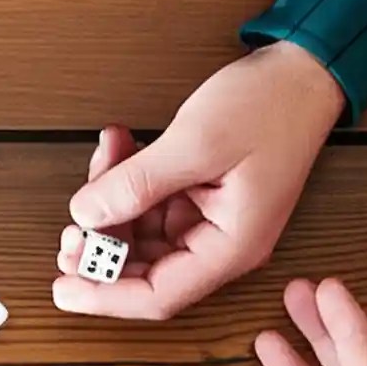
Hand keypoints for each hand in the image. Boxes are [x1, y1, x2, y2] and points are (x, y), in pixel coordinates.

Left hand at [54, 41, 343, 319]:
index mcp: (232, 246)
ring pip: (140, 231)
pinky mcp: (198, 195)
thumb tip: (85, 216)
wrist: (304, 69)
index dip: (104, 296)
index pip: (159, 295)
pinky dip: (126, 177)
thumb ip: (136, 185)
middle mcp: (220, 242)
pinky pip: (149, 201)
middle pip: (143, 267)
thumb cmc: (270, 105)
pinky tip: (117, 144)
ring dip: (111, 198)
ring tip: (105, 153)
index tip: (62, 288)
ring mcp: (208, 219)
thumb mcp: (195, 143)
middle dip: (101, 245)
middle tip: (70, 221)